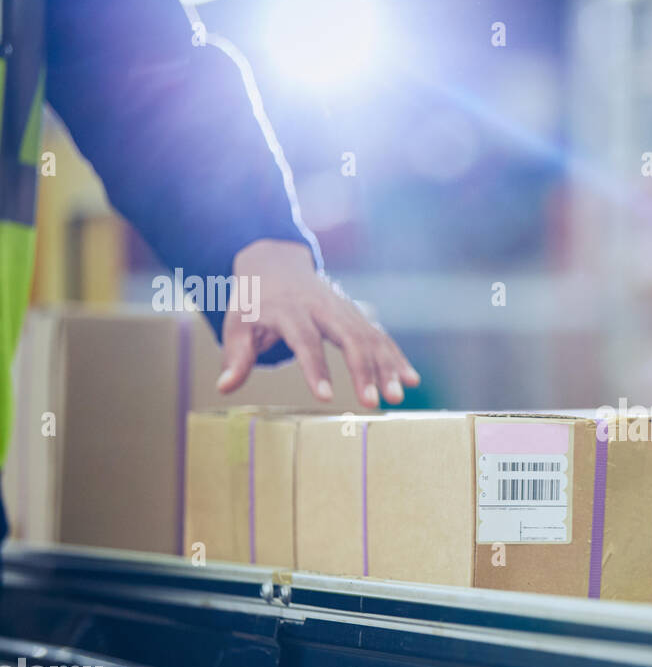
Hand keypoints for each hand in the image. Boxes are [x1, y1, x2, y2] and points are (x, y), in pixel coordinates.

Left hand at [217, 239, 418, 406]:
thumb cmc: (254, 301)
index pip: (305, 341)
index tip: (326, 398)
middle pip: (349, 337)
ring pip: (370, 337)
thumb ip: (236, 356)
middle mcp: (323, 308)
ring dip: (387, 368)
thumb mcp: (237, 323)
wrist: (275, 263)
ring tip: (398, 397)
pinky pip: (380, 337)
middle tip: (373, 403)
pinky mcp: (357, 316)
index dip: (316, 369)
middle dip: (364, 371)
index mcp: (290, 309)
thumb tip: (225, 388)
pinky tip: (412, 380)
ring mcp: (344, 310)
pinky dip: (397, 358)